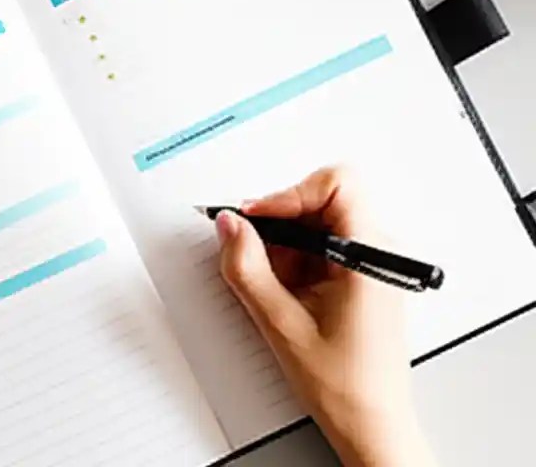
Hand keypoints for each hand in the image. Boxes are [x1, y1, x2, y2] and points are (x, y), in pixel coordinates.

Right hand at [215, 166, 435, 466]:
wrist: (370, 422)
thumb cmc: (344, 384)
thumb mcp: (280, 323)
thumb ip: (247, 267)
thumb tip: (229, 226)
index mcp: (369, 255)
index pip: (337, 184)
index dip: (288, 193)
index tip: (256, 218)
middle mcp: (377, 252)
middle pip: (323, 199)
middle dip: (279, 220)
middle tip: (249, 248)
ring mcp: (369, 264)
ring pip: (317, 223)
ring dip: (283, 244)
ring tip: (270, 284)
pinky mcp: (358, 277)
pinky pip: (320, 248)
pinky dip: (292, 261)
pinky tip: (282, 293)